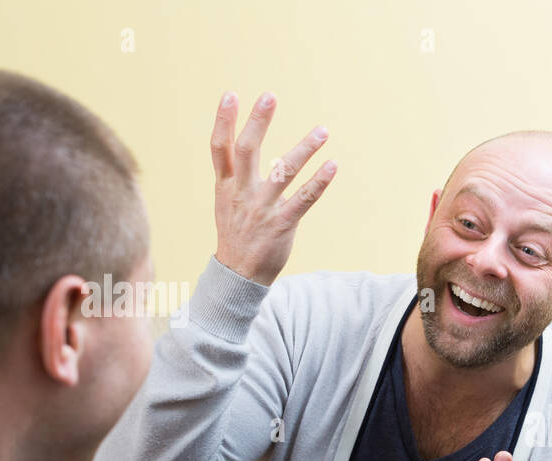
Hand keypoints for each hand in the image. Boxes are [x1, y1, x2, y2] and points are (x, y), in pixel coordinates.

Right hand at [209, 90, 335, 285]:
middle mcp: (242, 193)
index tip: (230, 94)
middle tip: (270, 96)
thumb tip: (245, 144)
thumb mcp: (226, 201)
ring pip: (282, 172)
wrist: (238, 275)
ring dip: (304, 148)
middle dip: (257, 122)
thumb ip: (234, 174)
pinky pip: (304, 199)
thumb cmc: (237, 234)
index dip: (223, 120)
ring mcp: (262, 209)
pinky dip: (319, 181)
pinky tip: (332, 164)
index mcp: (226, 186)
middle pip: (247, 151)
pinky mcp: (282, 224)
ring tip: (322, 130)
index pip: (219, 147)